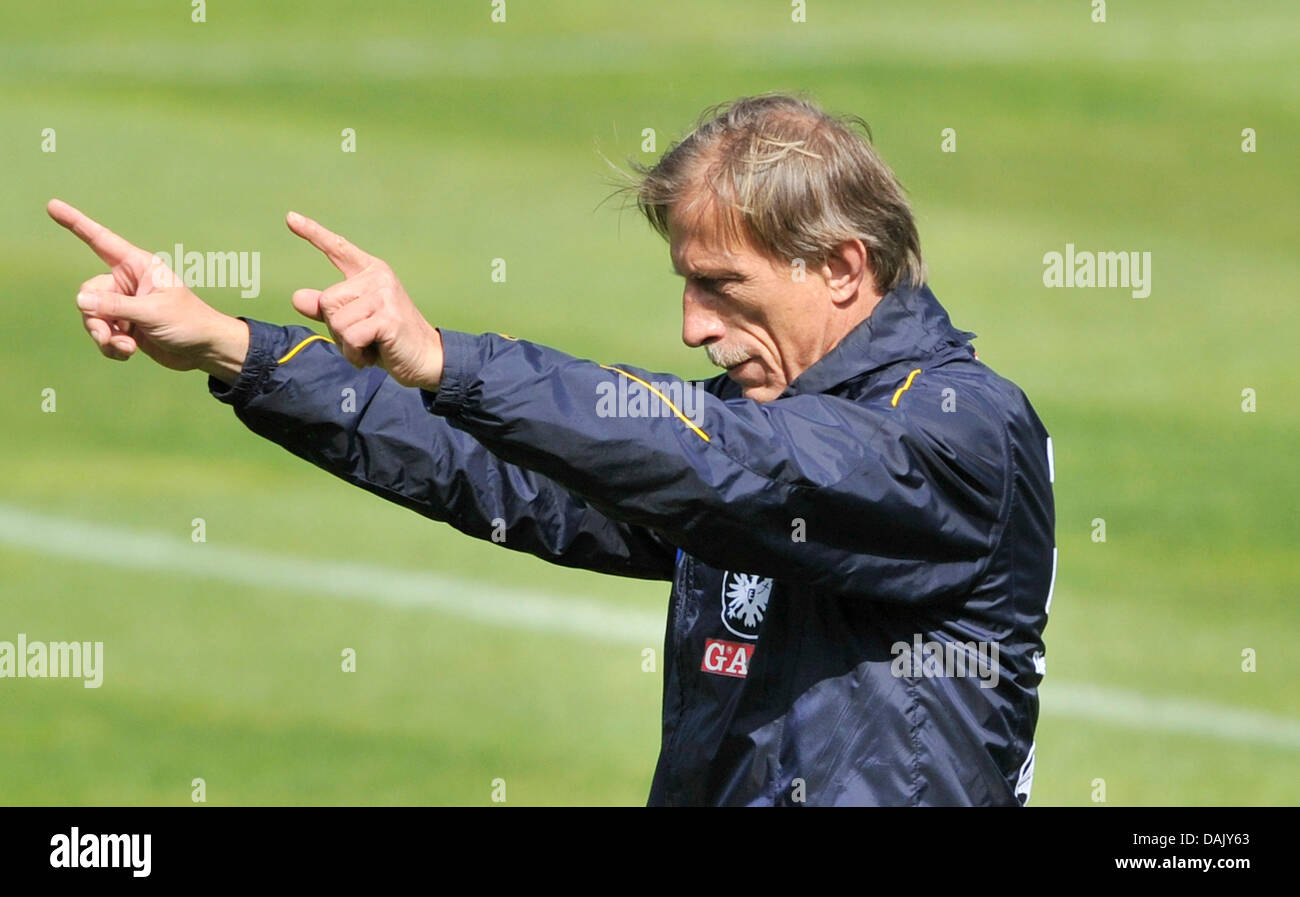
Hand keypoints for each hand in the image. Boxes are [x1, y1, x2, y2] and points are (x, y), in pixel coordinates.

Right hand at [46, 199, 248, 381]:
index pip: (100, 241)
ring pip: (92, 317)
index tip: (52, 205)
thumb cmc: (189, 323)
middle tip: (107, 335)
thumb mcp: (152, 313)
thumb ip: (116, 307)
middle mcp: (128, 283)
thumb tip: (80, 300)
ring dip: (103, 336)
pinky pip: (103, 335)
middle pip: (89, 294)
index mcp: (138, 266)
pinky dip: (111, 347)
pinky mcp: (126, 327)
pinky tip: (128, 354)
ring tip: (125, 348)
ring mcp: (125, 306)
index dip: (75, 223)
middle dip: (94, 317)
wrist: (206, 351)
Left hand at [286, 211, 443, 390]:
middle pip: (328, 301)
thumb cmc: (388, 339)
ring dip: (347, 345)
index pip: (338, 249)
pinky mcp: (388, 318)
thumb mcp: (355, 321)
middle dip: (337, 329)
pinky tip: (372, 355)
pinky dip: (356, 354)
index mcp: (370, 272)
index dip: (313, 233)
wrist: (427, 358)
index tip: (290, 217)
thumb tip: (297, 297)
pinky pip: (351, 337)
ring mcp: (385, 296)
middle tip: (363, 337)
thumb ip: (327, 309)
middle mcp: (378, 278)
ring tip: (370, 346)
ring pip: (337, 322)